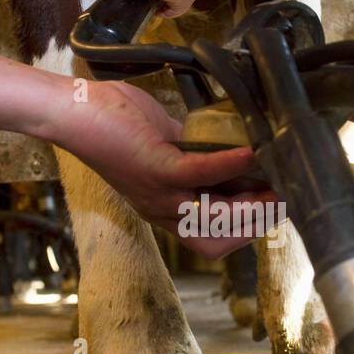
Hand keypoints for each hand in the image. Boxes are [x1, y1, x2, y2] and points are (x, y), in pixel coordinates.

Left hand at [52, 80, 274, 257]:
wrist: (71, 111)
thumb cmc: (113, 120)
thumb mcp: (162, 143)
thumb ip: (192, 150)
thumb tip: (223, 140)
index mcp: (164, 208)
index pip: (212, 237)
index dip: (245, 228)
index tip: (272, 205)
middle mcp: (161, 211)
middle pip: (216, 242)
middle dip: (253, 226)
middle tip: (282, 199)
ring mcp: (158, 194)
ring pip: (214, 219)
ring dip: (250, 204)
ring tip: (274, 182)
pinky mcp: (154, 169)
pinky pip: (199, 174)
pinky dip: (229, 165)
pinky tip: (250, 151)